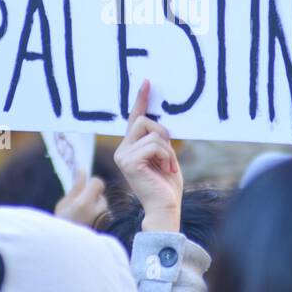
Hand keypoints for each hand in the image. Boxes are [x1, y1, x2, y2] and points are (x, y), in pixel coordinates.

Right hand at [54, 170, 109, 228]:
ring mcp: (104, 219)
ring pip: (102, 203)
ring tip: (81, 215)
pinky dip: (96, 214)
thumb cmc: (62, 225)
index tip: (82, 186)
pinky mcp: (106, 225)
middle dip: (91, 195)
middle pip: (100, 193)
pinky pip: (102, 213)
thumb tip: (82, 170)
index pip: (97, 182)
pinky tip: (86, 222)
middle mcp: (98, 210)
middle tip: (79, 203)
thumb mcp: (64, 204)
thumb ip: (76, 187)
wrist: (68, 249)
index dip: (90, 182)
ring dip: (94, 205)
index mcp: (84, 203)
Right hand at [113, 80, 182, 232]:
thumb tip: (160, 121)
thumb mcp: (165, 156)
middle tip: (169, 156)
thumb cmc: (166, 186)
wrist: (165, 208)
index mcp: (130, 148)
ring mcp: (123, 156)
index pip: (134, 118)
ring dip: (167, 150)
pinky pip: (155, 145)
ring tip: (167, 167)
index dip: (141, 100)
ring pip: (152, 133)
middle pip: (144, 120)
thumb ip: (158, 140)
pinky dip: (167, 157)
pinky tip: (165, 170)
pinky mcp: (129, 162)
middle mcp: (122, 150)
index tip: (147, 82)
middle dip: (162, 134)